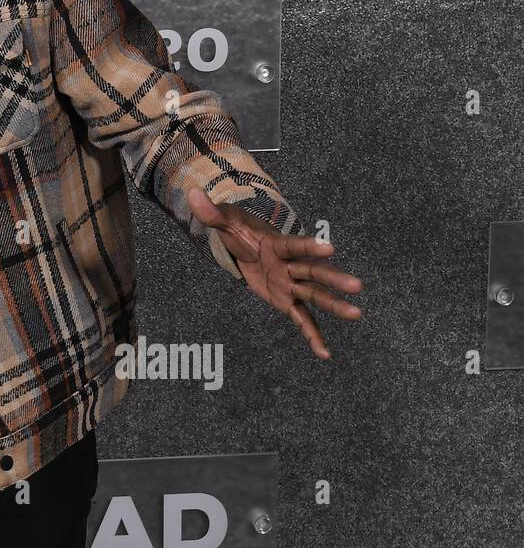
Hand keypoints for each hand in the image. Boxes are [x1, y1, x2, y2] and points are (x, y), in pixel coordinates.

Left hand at [186, 187, 362, 359]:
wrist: (245, 247)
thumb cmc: (238, 232)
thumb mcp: (224, 223)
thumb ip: (211, 213)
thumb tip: (191, 193)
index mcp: (277, 244)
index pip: (294, 245)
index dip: (309, 246)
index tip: (330, 248)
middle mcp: (290, 265)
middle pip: (312, 272)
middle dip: (333, 278)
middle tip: (357, 286)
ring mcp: (291, 284)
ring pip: (314, 296)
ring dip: (334, 305)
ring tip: (356, 314)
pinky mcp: (287, 301)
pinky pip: (302, 320)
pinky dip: (313, 336)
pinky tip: (325, 354)